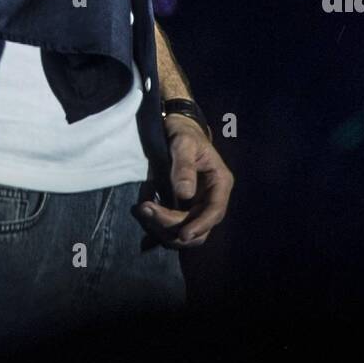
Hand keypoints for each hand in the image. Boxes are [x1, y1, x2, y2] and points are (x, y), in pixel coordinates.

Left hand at [133, 114, 233, 247]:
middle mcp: (212, 197)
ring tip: (143, 209)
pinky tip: (146, 213)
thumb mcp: (183, 142)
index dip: (200, 226)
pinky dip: (161, 227)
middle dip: (175, 227)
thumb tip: (185, 195)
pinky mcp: (184, 207)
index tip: (183, 234)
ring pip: (187, 232)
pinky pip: (176, 226)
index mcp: (220, 182)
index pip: (215, 211)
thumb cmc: (183, 132)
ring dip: (166, 229)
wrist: (176, 128)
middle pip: (200, 227)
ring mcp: (199, 204)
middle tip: (148, 210)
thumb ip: (184, 166)